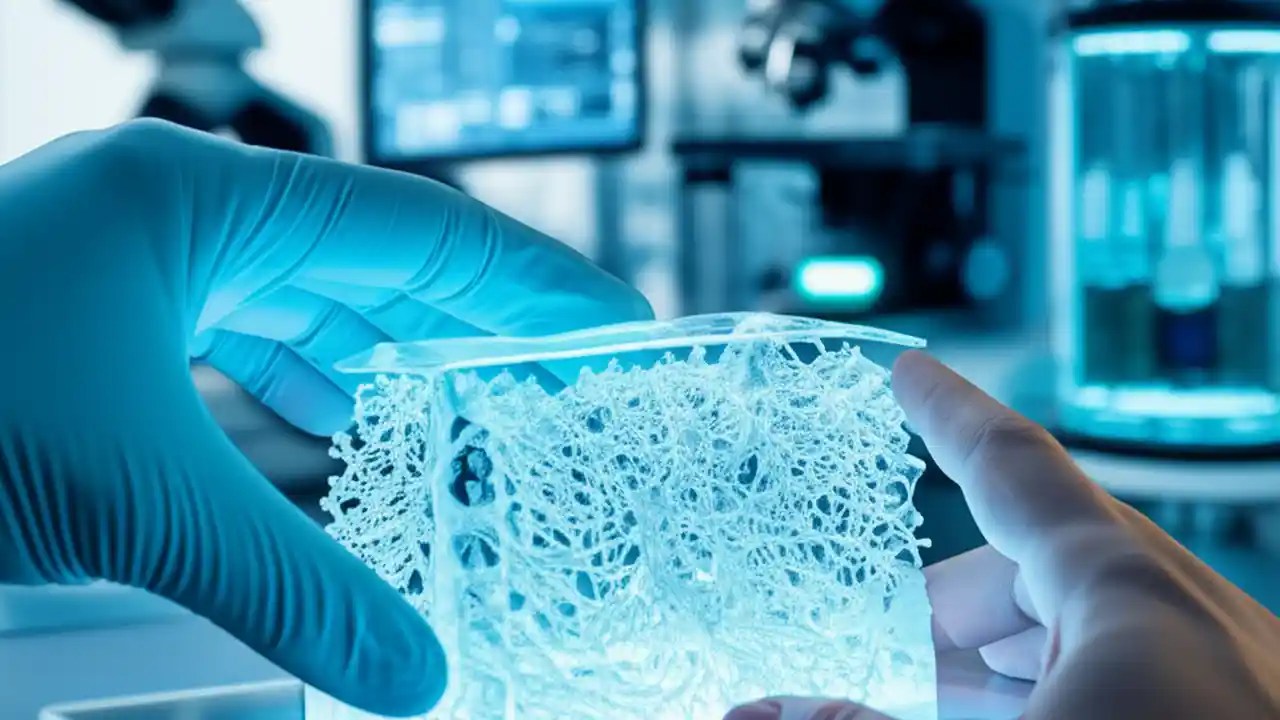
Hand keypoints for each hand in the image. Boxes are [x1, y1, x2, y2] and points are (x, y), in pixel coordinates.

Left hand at [0, 120, 651, 716]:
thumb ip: (296, 595)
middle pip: (372, 251)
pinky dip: (301, 370)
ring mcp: (117, 251)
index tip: (609, 321)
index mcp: (193, 200)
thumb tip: (418, 680)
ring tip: (470, 401)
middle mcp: (162, 206)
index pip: (420, 225)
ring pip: (302, 288)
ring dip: (390, 345)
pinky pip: (235, 323)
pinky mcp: (84, 307)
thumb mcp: (136, 511)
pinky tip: (332, 413)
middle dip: (473, 319)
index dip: (530, 277)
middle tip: (562, 376)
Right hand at [727, 352, 1279, 719]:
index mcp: (1132, 595)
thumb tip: (746, 714)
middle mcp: (1188, 621)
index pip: (1013, 466)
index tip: (909, 369)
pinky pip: (1123, 677)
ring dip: (999, 653)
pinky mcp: (1224, 719)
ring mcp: (1218, 681)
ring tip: (931, 691)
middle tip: (878, 633)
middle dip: (952, 593)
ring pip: (1086, 627)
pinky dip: (1051, 691)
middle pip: (1042, 561)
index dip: (948, 415)